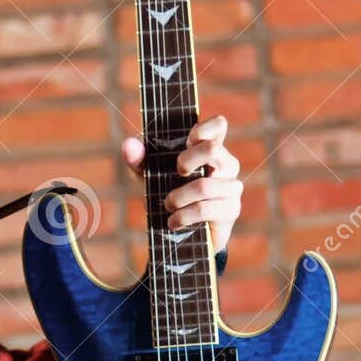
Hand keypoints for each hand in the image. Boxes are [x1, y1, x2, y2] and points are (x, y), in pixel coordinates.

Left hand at [121, 113, 242, 253]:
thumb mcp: (152, 177)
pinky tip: (174, 221)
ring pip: (204, 185)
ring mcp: (231, 187)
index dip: (203, 128)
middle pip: (213, 149)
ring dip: (178, 197)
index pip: (218, 126)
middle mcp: (226, 164)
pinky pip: (205, 209)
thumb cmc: (171, 195)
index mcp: (210, 149)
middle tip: (176, 172)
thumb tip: (128, 144)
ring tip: (168, 205)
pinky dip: (183, 216)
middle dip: (186, 161)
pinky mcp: (231, 210)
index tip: (186, 141)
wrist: (185, 234)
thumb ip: (139, 160)